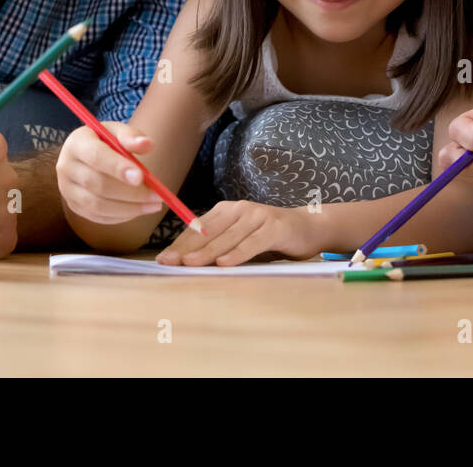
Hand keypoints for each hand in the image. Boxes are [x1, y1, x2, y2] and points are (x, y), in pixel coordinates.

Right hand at [56, 121, 163, 225]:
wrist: (86, 155)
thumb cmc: (106, 141)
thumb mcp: (117, 132)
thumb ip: (131, 136)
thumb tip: (147, 144)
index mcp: (77, 143)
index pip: (96, 156)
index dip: (118, 167)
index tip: (141, 177)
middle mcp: (66, 167)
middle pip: (98, 185)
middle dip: (131, 193)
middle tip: (157, 196)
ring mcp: (67, 189)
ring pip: (98, 205)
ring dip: (129, 208)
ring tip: (154, 205)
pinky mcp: (73, 206)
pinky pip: (97, 216)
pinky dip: (121, 216)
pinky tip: (138, 209)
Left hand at [155, 201, 320, 266]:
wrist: (309, 227)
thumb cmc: (270, 237)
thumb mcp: (241, 239)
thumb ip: (220, 245)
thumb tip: (188, 262)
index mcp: (227, 211)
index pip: (198, 228)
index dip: (180, 244)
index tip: (163, 259)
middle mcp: (240, 209)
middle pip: (208, 231)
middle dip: (186, 249)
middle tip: (168, 263)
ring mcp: (258, 216)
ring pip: (227, 237)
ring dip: (207, 252)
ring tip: (190, 264)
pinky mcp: (274, 227)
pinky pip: (252, 242)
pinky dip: (237, 253)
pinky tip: (224, 264)